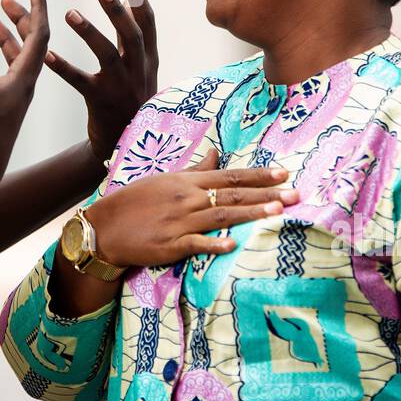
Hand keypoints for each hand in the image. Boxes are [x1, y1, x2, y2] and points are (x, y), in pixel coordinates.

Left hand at [0, 0, 158, 162]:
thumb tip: (129, 8)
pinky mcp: (102, 103)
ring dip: (90, 32)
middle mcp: (140, 71)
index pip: (147, 23)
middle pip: (132, 35)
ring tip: (70, 14)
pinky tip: (47, 55)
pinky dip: (64, 67)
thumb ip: (134, 45)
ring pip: (108, 55)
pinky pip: (81, 82)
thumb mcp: (141, 72)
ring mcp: (122, 88)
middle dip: (118, 10)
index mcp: (148, 60)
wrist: (128, 147)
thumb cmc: (131, 103)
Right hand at [0, 0, 49, 199]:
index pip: (40, 34)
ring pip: (15, 59)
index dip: (38, 7)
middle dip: (21, 18)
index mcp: (26, 77)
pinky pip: (1, 75)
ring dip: (5, 37)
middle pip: (30, 43)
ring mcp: (14, 95)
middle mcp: (25, 84)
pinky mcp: (2, 106)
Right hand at [83, 149, 297, 268]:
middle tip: (294, 194)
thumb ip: (196, 170)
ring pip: (220, 216)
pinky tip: (232, 244)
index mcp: (187, 182)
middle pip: (232, 194)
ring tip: (275, 213)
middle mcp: (187, 199)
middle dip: (265, 194)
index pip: (230, 176)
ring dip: (249, 214)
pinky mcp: (170, 245)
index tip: (284, 173)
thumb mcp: (166, 179)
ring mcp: (179, 222)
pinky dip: (214, 243)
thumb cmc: (137, 202)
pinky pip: (196, 244)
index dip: (258, 175)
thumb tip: (217, 154)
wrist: (106, 227)